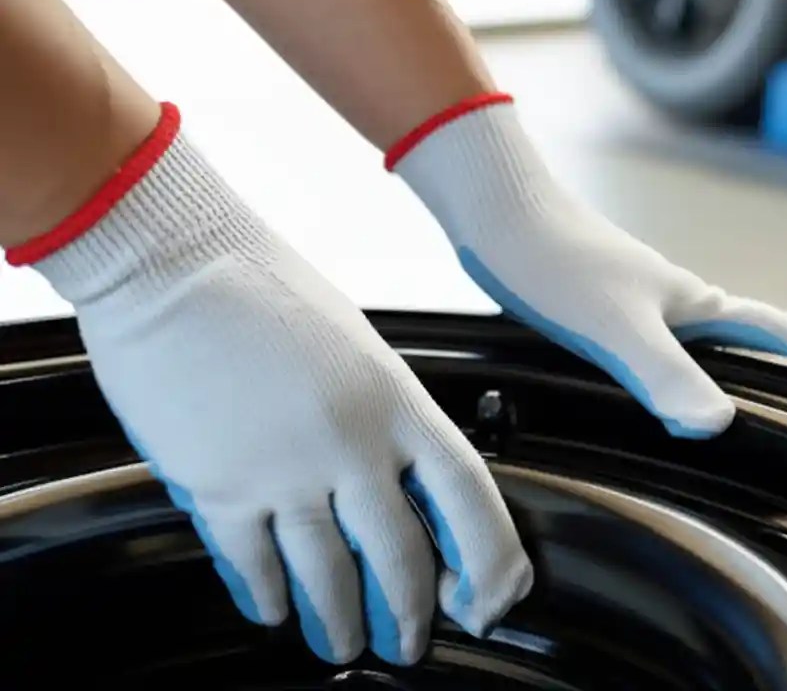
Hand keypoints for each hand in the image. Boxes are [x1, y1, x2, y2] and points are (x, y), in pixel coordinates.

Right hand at [27, 112, 531, 665]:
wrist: (175, 259)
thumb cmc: (265, 288)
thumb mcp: (357, 347)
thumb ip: (383, 416)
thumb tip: (397, 478)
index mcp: (397, 402)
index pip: (468, 497)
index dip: (489, 559)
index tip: (492, 597)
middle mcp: (351, 444)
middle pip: (399, 556)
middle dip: (408, 615)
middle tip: (408, 646)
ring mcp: (285, 470)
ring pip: (328, 578)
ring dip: (339, 624)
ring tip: (343, 647)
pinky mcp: (219, 485)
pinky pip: (253, 566)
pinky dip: (268, 598)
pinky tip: (274, 612)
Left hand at [392, 98, 786, 437]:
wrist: (495, 212)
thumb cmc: (556, 260)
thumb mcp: (618, 329)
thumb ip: (668, 376)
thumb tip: (719, 425)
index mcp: (695, 303)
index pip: (773, 330)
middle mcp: (673, 301)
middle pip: (739, 341)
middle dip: (767, 379)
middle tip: (782, 425)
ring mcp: (636, 302)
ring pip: (691, 347)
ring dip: (711, 381)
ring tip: (714, 426)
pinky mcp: (597, 308)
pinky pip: (645, 349)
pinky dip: (659, 378)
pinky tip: (634, 402)